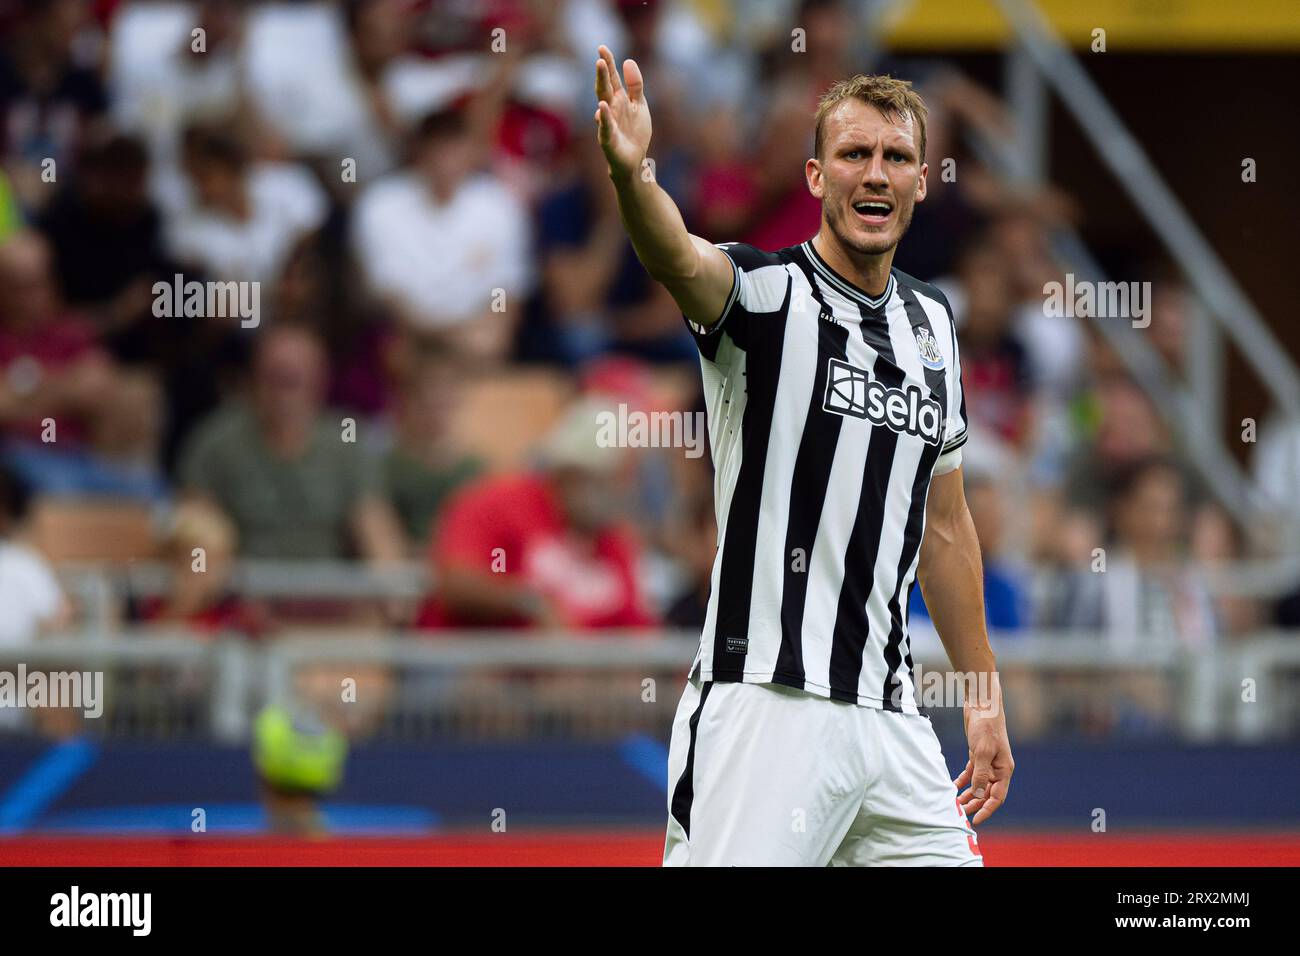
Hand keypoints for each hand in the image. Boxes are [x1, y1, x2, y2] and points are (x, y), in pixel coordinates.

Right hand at [593, 45, 650, 183]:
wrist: (635, 160)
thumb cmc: (635, 132)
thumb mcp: (639, 105)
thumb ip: (635, 85)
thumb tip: (628, 60)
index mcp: (619, 99)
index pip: (611, 78)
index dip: (608, 63)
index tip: (602, 48)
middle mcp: (610, 108)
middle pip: (605, 87)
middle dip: (602, 72)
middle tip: (600, 58)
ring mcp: (607, 122)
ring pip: (602, 102)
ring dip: (601, 86)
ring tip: (600, 71)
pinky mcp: (608, 139)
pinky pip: (604, 126)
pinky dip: (603, 117)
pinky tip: (601, 107)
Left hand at [954, 694, 1013, 825]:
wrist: (982, 704)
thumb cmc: (986, 726)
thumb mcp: (982, 751)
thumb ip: (980, 774)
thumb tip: (977, 794)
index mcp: (1004, 770)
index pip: (997, 796)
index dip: (986, 809)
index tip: (975, 820)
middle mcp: (997, 768)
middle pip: (987, 793)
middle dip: (975, 804)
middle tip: (961, 814)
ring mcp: (987, 761)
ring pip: (978, 784)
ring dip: (968, 794)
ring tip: (955, 803)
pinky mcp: (977, 754)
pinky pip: (971, 773)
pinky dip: (963, 781)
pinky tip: (954, 787)